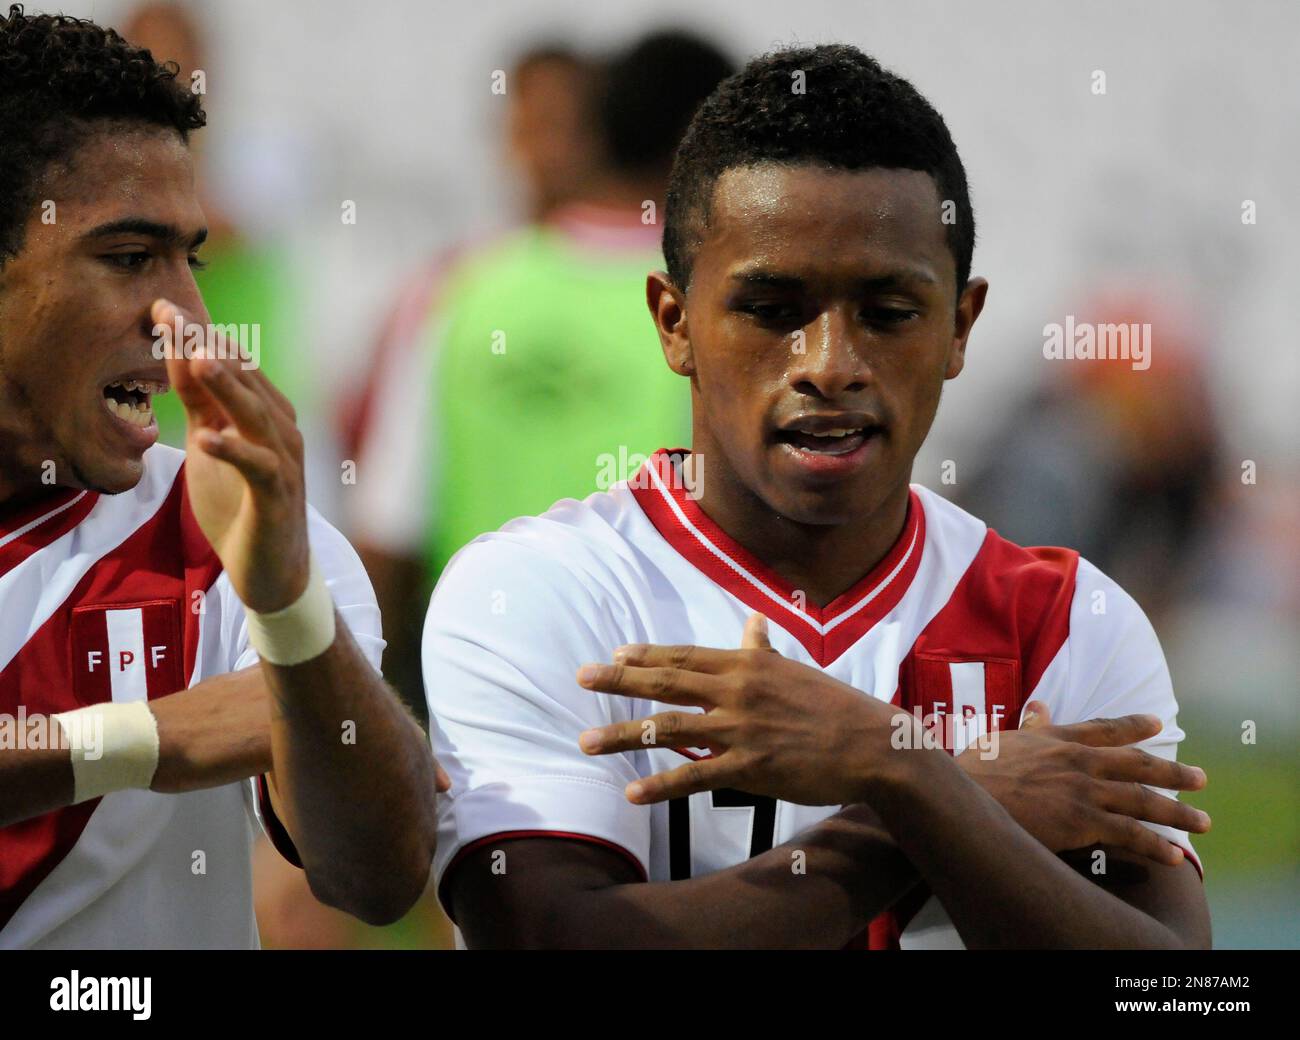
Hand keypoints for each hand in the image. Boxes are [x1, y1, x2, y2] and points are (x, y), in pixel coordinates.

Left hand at [154, 298, 309, 612]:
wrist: (271, 568)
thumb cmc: (241, 504)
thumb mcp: (212, 444)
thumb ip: (201, 403)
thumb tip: (181, 354)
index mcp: (265, 413)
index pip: (231, 365)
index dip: (198, 337)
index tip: (161, 308)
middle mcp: (280, 429)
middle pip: (243, 380)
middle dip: (207, 347)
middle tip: (173, 316)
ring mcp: (283, 462)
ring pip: (256, 416)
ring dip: (228, 388)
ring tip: (199, 360)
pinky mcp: (277, 496)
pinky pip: (258, 468)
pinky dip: (235, 451)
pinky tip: (209, 438)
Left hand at [577, 613, 910, 805]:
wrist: (871, 744)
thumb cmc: (834, 706)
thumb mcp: (794, 671)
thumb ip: (762, 649)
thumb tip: (752, 622)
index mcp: (747, 665)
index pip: (685, 656)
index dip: (648, 656)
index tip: (616, 654)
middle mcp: (737, 690)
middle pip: (666, 683)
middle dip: (620, 681)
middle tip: (582, 678)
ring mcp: (741, 728)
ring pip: (671, 729)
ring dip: (625, 735)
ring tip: (587, 743)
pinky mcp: (750, 766)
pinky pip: (696, 776)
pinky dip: (661, 784)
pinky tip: (633, 792)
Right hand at [958, 702, 1209, 866]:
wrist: (963, 792)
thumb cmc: (974, 769)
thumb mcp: (1003, 739)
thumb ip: (1029, 725)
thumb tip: (1040, 705)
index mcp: (1058, 739)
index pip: (1105, 729)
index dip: (1133, 725)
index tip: (1157, 723)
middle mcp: (1078, 760)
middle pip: (1136, 765)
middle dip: (1173, 773)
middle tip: (1201, 779)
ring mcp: (1082, 791)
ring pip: (1142, 801)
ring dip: (1176, 812)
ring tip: (1202, 822)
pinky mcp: (1080, 822)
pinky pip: (1129, 834)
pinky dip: (1155, 845)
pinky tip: (1175, 856)